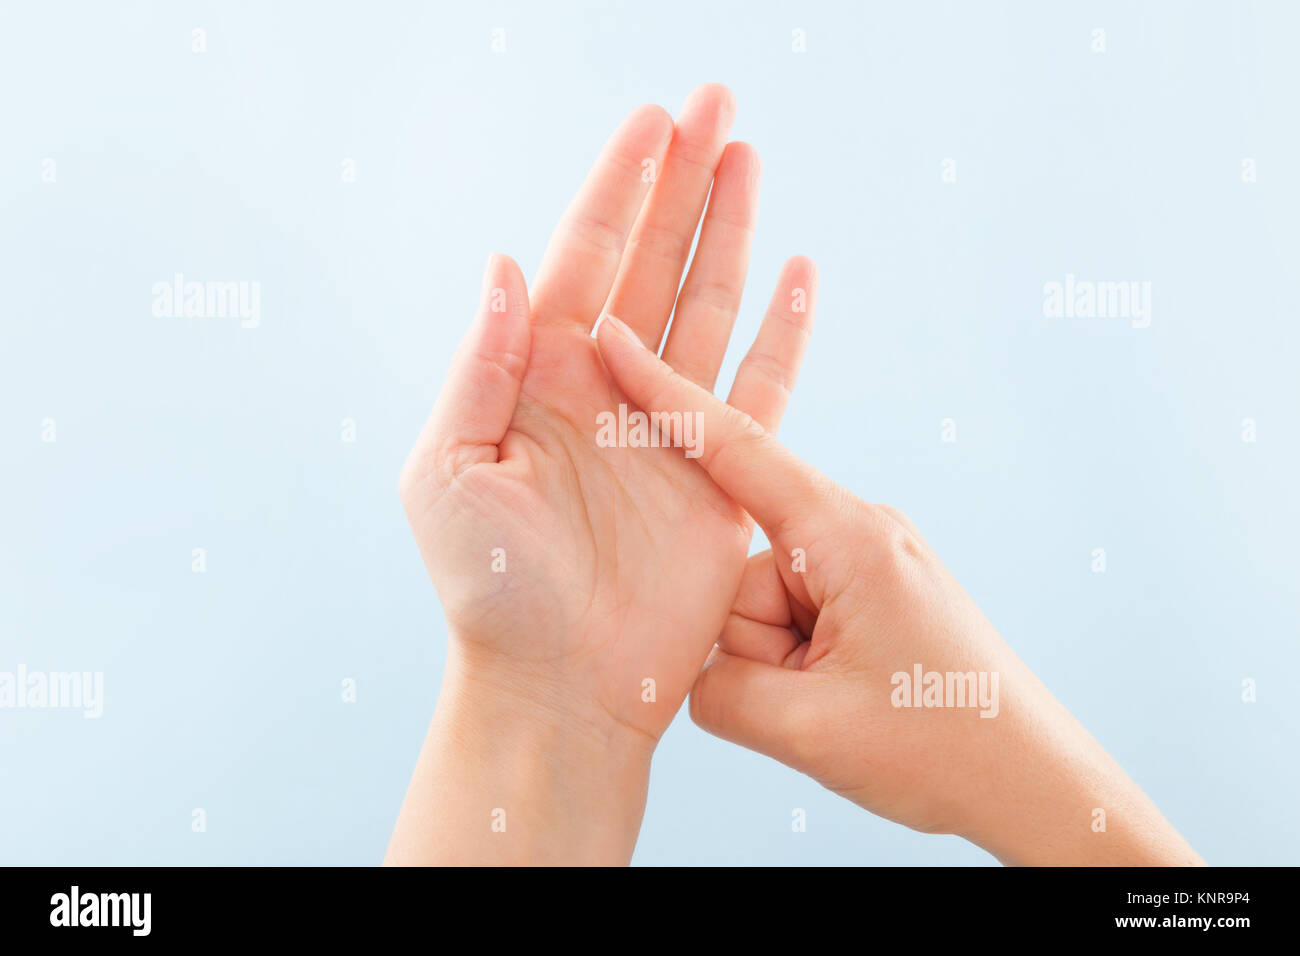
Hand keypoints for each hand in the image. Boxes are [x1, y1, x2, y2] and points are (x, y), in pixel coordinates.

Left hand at [386, 85, 818, 863]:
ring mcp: (667, 427)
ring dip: (728, 232)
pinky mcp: (721, 473)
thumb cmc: (490, 591)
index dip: (619, 186)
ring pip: (706, 305)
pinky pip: (761, 386)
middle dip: (682, 181)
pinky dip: (782, 332)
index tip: (654, 118)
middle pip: (652, 261)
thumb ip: (482, 365)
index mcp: (539, 378)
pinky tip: (796, 275)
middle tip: (716, 104)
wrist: (559, 685)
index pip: (584, 256)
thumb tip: (506, 266)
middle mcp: (607, 389)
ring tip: (748, 157)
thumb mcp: (450, 471)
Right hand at [595, 316, 1203, 866]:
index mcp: (845, 537)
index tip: (615, 344)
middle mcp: (854, 532)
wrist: (1036, 782)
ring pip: (763, 605)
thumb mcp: (807, 730)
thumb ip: (717, 689)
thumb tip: (690, 670)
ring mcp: (864, 564)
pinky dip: (796, 667)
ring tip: (838, 710)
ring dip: (778, 668)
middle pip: (741, 569)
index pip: (736, 452)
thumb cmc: (947, 747)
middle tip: (807, 701)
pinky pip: (794, 619)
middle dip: (752, 643)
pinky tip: (840, 702)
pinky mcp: (868, 595)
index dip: (664, 399)